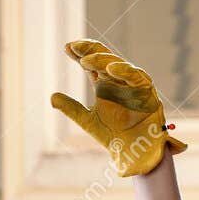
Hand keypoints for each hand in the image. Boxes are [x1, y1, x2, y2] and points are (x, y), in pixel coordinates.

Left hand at [51, 40, 186, 176]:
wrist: (132, 152)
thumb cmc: (113, 135)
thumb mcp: (88, 120)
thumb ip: (71, 108)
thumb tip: (51, 97)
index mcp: (104, 83)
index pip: (90, 64)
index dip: (80, 54)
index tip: (67, 48)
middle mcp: (118, 79)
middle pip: (103, 59)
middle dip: (89, 51)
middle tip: (74, 47)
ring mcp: (132, 83)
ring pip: (118, 64)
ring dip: (103, 60)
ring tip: (86, 60)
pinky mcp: (146, 90)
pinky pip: (136, 76)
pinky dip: (125, 71)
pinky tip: (111, 68)